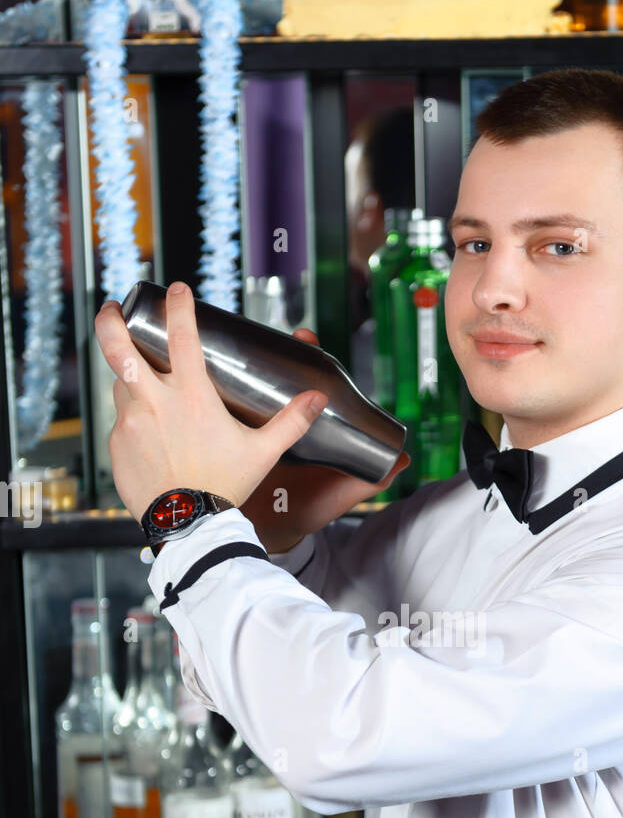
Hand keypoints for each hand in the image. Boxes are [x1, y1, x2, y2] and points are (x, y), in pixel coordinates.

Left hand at [93, 281, 328, 522]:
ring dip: (130, 380)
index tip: (177, 290)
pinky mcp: (117, 445)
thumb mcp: (262, 452)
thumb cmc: (224, 486)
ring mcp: (130, 422)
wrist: (189, 526)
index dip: (179, 305)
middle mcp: (154, 401)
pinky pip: (122, 424)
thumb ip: (290, 422)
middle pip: (118, 345)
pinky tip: (150, 439)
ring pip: (121, 385)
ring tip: (145, 389)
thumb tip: (318, 399)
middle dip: (111, 320)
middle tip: (113, 309)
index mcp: (191, 395)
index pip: (181, 333)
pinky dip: (134, 423)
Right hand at [239, 327, 410, 552]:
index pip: (311, 385)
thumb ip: (370, 480)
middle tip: (288, 334)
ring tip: (250, 342)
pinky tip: (214, 369)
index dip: (312, 361)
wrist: (272, 532)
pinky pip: (227, 410)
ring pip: (255, 389)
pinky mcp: (233, 438)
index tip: (310, 340)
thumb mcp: (340, 495)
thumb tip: (404, 458)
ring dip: (252, 364)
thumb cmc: (308, 511)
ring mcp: (255, 429)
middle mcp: (283, 424)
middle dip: (283, 352)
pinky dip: (221, 389)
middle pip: (283, 378)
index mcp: (309, 429)